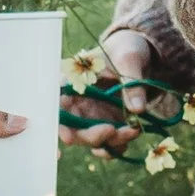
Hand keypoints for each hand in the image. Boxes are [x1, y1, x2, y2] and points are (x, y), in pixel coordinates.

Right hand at [60, 27, 153, 153]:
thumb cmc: (126, 51)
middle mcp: (77, 103)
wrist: (139, 57)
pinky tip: (132, 132)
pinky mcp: (107, 125)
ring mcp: (91, 117)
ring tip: (132, 129)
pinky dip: (118, 144)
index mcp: (72, 82)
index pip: (55, 104)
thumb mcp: (130, 59)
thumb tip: (137, 109)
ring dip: (109, 142)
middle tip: (111, 130)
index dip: (57, 123)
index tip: (67, 136)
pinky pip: (108, 143)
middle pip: (72, 129)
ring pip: (91, 140)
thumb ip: (132, 82)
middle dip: (90, 136)